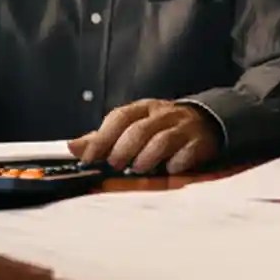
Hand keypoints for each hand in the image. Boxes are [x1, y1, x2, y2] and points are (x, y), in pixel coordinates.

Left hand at [68, 100, 221, 173]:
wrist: (207, 121)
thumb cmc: (162, 127)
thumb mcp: (133, 126)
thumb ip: (104, 138)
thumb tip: (73, 147)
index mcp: (143, 108)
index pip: (119, 117)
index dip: (102, 138)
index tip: (88, 158)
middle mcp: (162, 114)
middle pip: (139, 129)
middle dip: (123, 149)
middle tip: (115, 165)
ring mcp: (182, 127)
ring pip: (162, 140)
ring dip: (146, 158)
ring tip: (139, 169)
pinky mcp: (200, 142)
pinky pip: (187, 153)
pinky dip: (175, 163)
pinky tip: (168, 170)